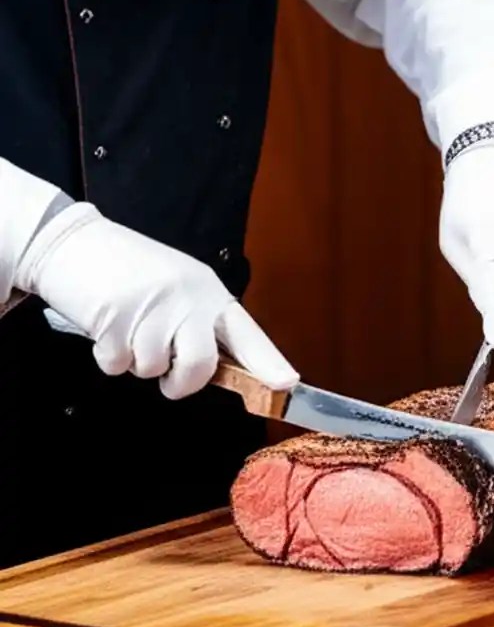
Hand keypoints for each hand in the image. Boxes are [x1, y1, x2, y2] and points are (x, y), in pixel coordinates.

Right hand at [14, 202, 298, 398]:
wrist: (74, 241)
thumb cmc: (128, 269)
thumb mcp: (178, 287)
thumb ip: (200, 324)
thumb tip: (218, 370)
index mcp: (209, 293)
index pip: (247, 333)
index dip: (268, 362)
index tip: (287, 384)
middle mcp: (187, 299)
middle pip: (200, 366)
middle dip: (182, 383)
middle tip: (169, 376)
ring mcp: (151, 308)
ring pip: (153, 370)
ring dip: (136, 362)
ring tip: (127, 329)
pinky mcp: (114, 318)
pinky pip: (117, 365)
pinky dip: (108, 357)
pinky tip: (106, 327)